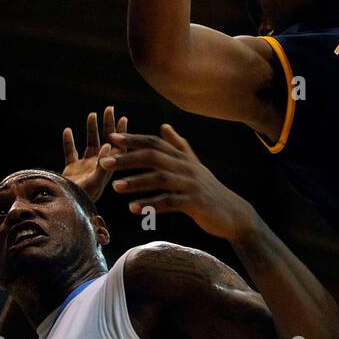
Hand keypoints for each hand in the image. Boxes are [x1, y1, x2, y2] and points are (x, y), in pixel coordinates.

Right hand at [62, 106, 126, 202]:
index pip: (119, 146)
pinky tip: (68, 130)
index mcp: (108, 168)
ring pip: (89, 144)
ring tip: (92, 114)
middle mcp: (98, 166)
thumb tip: (109, 145)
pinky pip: (70, 153)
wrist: (64, 209)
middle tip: (110, 109)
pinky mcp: (71, 170)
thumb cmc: (83, 198)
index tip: (124, 118)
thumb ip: (103, 164)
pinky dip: (69, 142)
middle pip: (105, 140)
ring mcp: (85, 167)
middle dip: (108, 125)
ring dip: (91, 129)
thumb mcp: (96, 180)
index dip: (122, 133)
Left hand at [102, 125, 258, 240]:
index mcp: (183, 158)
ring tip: (115, 187)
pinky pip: (168, 202)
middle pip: (154, 157)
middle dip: (128, 158)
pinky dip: (150, 205)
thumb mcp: (194, 165)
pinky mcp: (194, 203)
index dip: (134, 139)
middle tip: (105, 161)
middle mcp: (186, 167)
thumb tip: (164, 126)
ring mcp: (190, 184)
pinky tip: (133, 209)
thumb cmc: (209, 190)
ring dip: (136, 182)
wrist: (233, 213)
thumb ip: (178, 145)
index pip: (155, 143)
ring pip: (160, 178)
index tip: (112, 137)